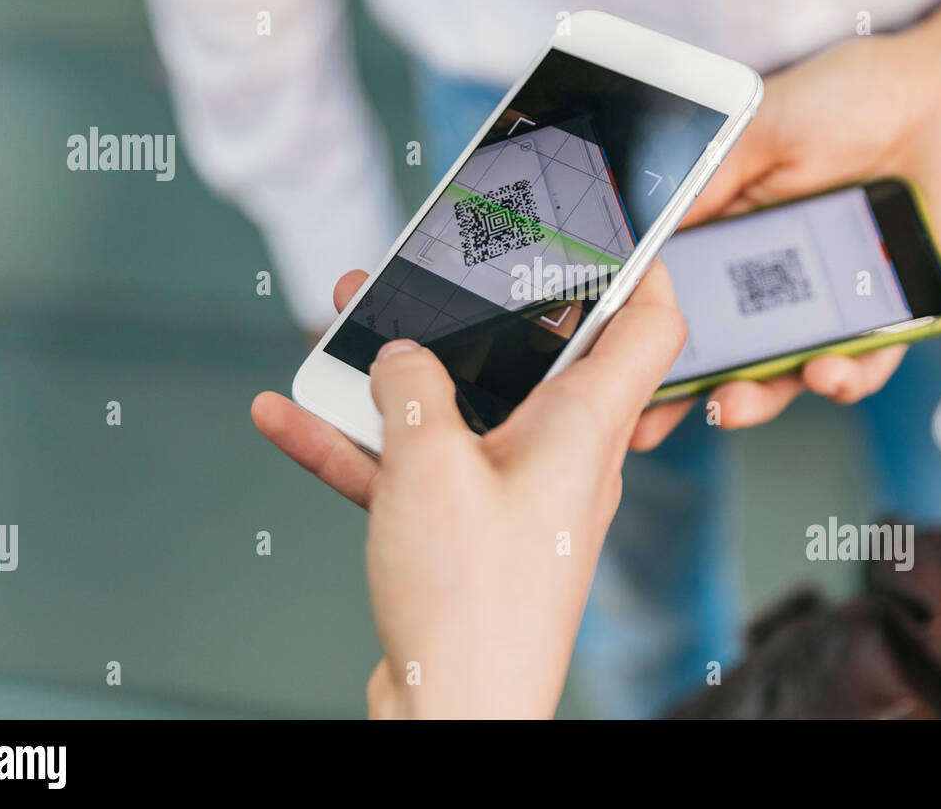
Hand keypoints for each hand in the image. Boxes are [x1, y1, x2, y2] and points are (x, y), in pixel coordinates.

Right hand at [253, 263, 686, 717]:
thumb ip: (412, 387)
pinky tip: (290, 418)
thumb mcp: (430, 464)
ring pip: (459, 407)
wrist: (451, 714)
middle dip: (469, 310)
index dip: (639, 264)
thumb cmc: (471, 600)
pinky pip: (415, 467)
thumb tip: (401, 355)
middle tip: (419, 273)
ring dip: (395, 373)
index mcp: (584, 423)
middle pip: (530, 355)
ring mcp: (513, 493)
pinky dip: (361, 442)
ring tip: (336, 331)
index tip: (607, 225)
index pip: (650, 323)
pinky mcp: (468, 531)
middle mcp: (560, 453)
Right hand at [633, 31, 940, 449]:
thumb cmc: (855, 97)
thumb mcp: (759, 131)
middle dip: (690, 391)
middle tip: (655, 420)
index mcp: (739, 237)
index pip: (687, 298)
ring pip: (789, 370)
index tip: (614, 363)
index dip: (653, 336)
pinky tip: (825, 373)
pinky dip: (844, 377)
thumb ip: (706, 185)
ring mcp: (834, 302)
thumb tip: (646, 238)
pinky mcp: (894, 315)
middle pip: (728, 351)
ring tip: (731, 404)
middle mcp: (782, 279)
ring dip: (758, 396)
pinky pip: (867, 364)